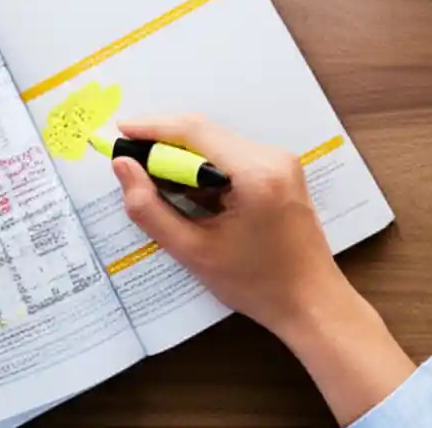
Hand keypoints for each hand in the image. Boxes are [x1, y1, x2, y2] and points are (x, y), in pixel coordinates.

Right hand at [112, 114, 347, 339]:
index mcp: (256, 173)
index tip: (119, 131)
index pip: (194, 131)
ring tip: (149, 178)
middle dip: (163, 143)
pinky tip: (183, 189)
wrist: (312, 303)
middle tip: (127, 160)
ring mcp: (280, 162)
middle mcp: (272, 157)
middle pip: (205, 134)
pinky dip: (203, 168)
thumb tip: (123, 168)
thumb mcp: (193, 251)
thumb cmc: (257, 285)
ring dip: (182, 157)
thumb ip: (150, 209)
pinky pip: (231, 157)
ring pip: (217, 144)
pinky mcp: (280, 172)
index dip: (152, 127)